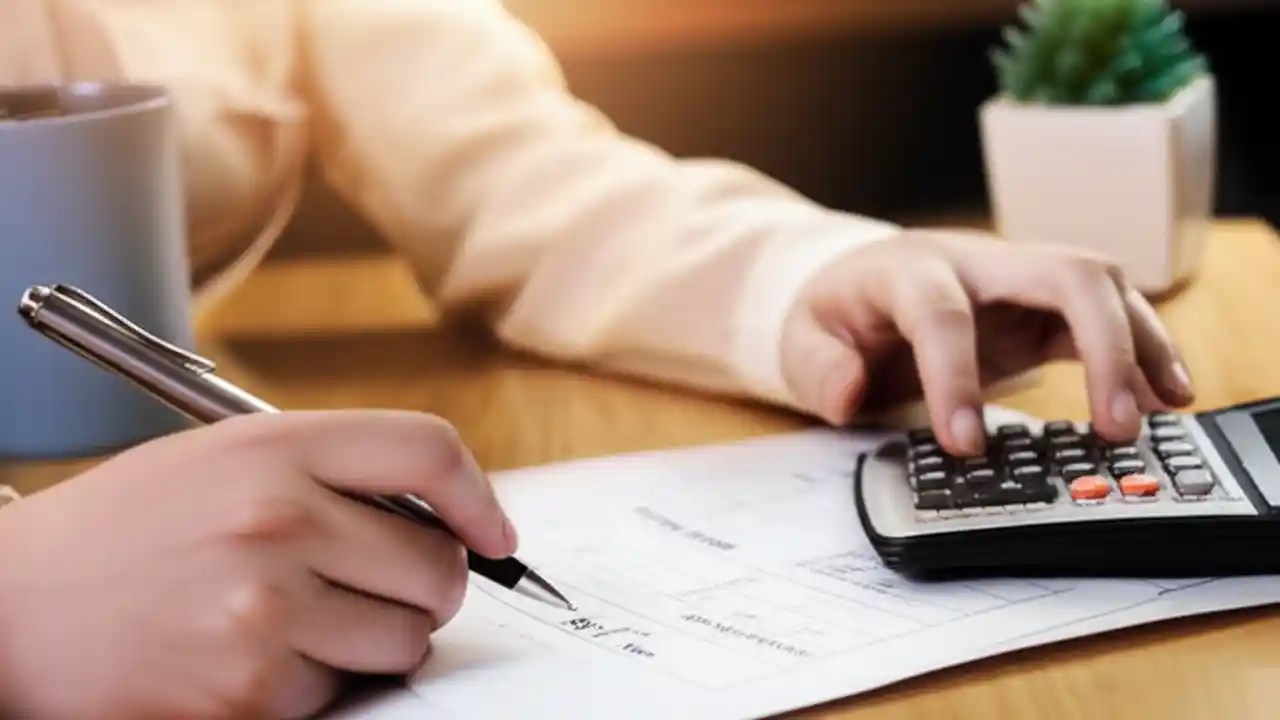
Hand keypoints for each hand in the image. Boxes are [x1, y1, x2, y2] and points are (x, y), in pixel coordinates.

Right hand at [0, 411, 514, 718]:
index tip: (493, 533)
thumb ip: (329, 473)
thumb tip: (441, 515)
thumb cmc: (118, 533)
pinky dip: (316, 684)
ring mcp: (264, 610)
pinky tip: (256, 658)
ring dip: (376, 640)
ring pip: (407, 639)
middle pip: (439, 563)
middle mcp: (278, 521)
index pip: (429, 450)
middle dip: (426, 583)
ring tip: (304, 620)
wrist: (8, 613)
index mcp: (272, 449)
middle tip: (381, 586)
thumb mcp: (219, 460)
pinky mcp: (249, 691)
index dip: (479, 497)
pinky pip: (342, 692)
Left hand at [782, 229, 1194, 454]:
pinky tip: (1165, 394)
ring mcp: (1018, 279)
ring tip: (1163, 408)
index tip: (966, 444)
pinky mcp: (1042, 306)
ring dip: (1140, 342)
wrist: (855, 279)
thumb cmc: (836, 312)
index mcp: (910, 271)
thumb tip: (847, 394)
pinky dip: (1141, 351)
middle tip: (1113, 424)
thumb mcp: (802, 339)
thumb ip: (818, 367)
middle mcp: (977, 264)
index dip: (956, 378)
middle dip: (1101, 342)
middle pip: (1064, 272)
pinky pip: (1106, 315)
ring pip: (1102, 285)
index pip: (942, 315)